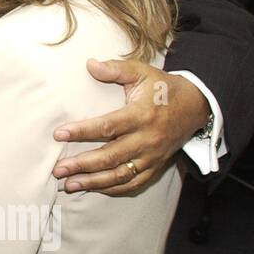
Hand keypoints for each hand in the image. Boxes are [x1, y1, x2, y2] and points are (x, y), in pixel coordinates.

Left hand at [51, 59, 207, 195]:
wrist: (195, 106)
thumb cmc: (163, 88)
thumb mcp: (142, 72)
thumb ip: (115, 69)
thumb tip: (90, 64)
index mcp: (141, 115)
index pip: (107, 126)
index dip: (82, 131)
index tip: (59, 134)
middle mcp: (147, 139)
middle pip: (110, 156)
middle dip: (82, 165)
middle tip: (58, 170)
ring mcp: (152, 156)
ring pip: (120, 175)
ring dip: (94, 182)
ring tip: (69, 185)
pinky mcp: (156, 166)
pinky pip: (134, 183)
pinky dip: (113, 189)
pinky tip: (94, 188)